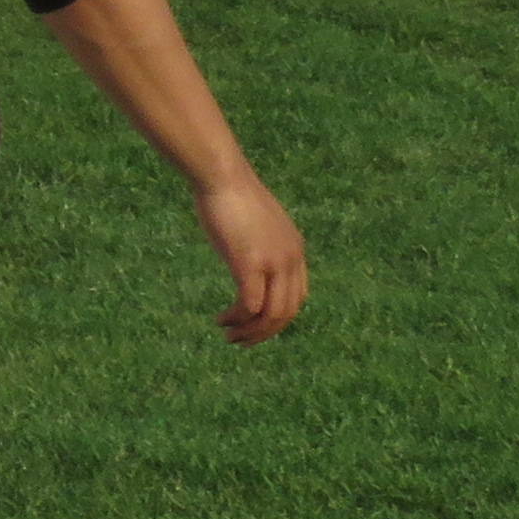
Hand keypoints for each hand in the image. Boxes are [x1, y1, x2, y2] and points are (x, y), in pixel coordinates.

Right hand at [193, 169, 305, 343]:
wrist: (223, 178)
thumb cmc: (230, 195)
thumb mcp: (254, 224)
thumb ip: (259, 241)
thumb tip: (247, 250)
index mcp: (295, 251)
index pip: (297, 298)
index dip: (276, 319)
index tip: (252, 325)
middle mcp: (290, 260)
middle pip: (286, 313)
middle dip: (263, 334)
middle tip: (238, 341)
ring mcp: (273, 262)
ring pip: (270, 315)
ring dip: (249, 332)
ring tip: (228, 336)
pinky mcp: (250, 263)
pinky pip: (250, 305)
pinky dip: (237, 319)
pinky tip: (222, 319)